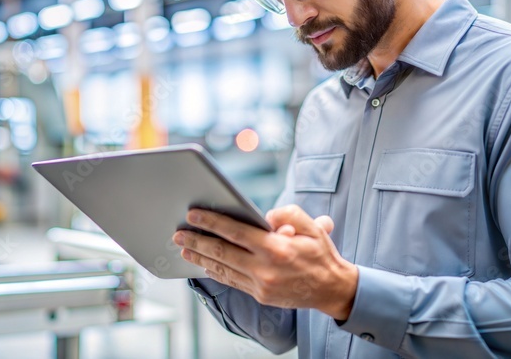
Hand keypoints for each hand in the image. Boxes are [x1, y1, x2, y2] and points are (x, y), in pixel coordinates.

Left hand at [173, 204, 357, 319]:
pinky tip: (204, 264)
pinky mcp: (260, 296)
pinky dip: (215, 272)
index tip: (193, 215)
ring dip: (200, 258)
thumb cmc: (321, 253)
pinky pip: (232, 281)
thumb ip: (287, 214)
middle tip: (178, 233)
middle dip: (196, 241)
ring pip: (222, 269)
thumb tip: (265, 217)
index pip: (235, 231)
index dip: (211, 222)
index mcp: (276, 248)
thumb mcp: (312, 225)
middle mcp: (265, 268)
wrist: (333, 289)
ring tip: (184, 249)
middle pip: (221, 251)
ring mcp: (261, 285)